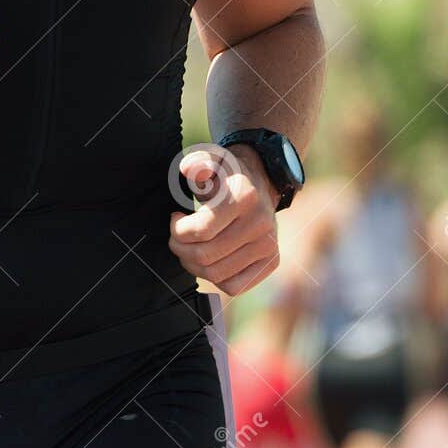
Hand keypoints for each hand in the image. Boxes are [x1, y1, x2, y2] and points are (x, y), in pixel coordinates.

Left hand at [168, 144, 280, 296]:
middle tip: (177, 238)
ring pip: (216, 274)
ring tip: (191, 248)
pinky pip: (235, 286)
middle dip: (181, 249)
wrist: (260, 185)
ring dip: (193, 265)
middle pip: (205, 256)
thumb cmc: (227, 176)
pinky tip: (211, 260)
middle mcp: (261, 223)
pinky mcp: (271, 262)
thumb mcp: (212, 160)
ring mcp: (269, 245)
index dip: (177, 230)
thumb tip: (191, 169)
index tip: (175, 220)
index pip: (200, 230)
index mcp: (245, 197)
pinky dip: (216, 278)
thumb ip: (198, 162)